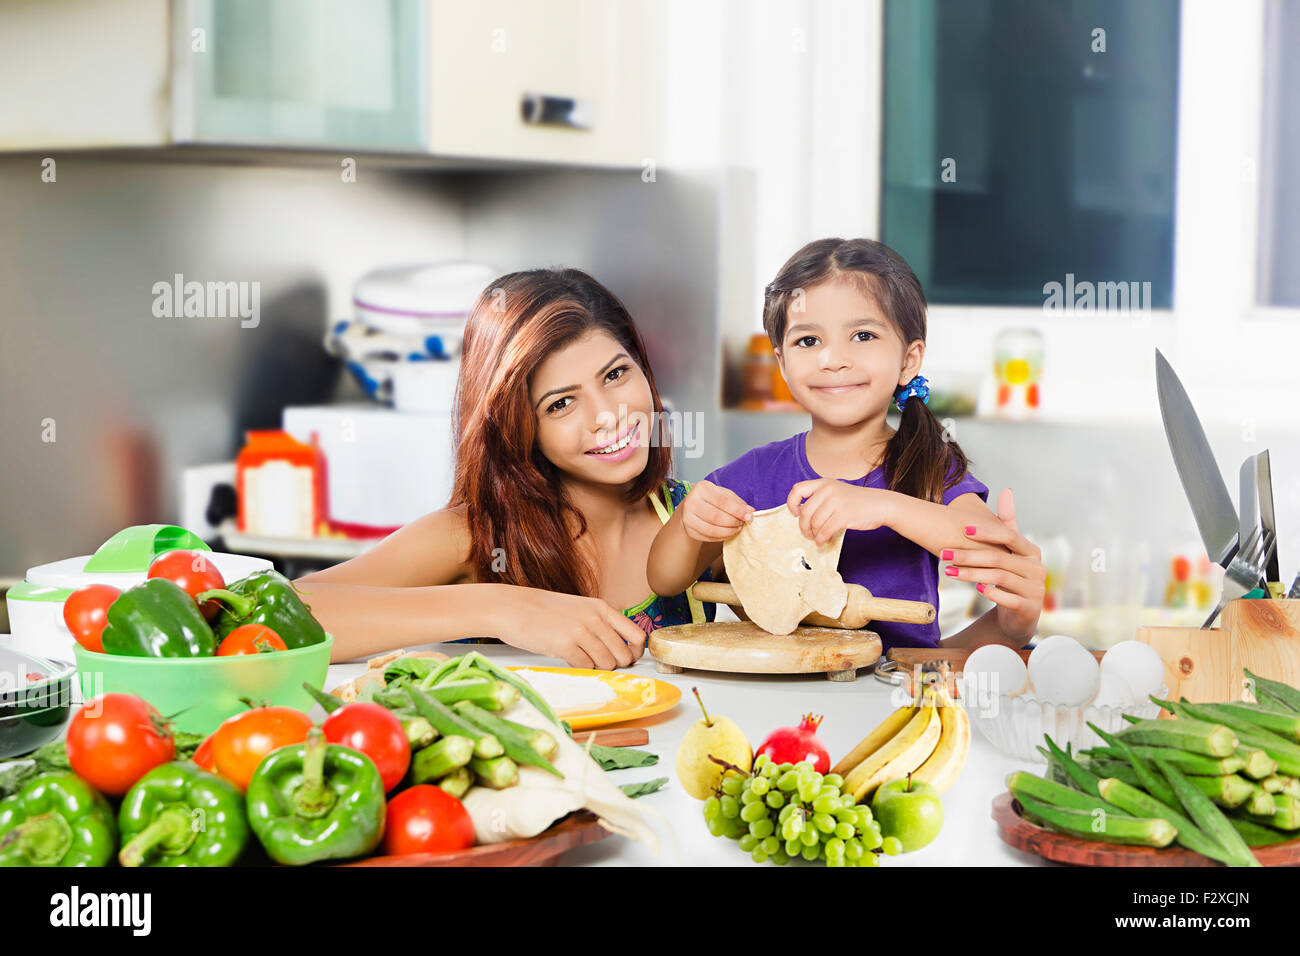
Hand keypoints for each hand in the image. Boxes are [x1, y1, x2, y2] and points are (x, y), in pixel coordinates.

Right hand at [491, 588, 645, 669]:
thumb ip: (601, 624)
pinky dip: (580, 668)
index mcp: (601, 608)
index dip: (636, 653)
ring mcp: (580, 632)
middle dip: (615, 664)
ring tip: (581, 658)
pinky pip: (586, 667)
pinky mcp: (564, 645)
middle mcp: (595, 619)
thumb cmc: (544, 611)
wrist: (513, 608)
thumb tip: (622, 649)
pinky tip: (569, 658)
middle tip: (599, 662)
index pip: (637, 636)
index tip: (628, 659)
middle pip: (624, 656)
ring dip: (596, 667)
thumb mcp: (580, 609)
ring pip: (606, 664)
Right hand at [679, 480, 753, 542]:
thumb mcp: (724, 495)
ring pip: (712, 530)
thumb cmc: (711, 499)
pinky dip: (722, 537)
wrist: (693, 507)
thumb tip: (750, 512)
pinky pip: (708, 537)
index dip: (737, 510)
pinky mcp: (689, 531)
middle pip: (716, 517)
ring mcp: (688, 518)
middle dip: (733, 522)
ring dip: (729, 531)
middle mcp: (691, 502)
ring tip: (737, 528)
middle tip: (742, 523)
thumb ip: (737, 502)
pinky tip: (728, 533)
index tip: (749, 517)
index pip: (722, 501)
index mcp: (701, 489)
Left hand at [786, 478, 894, 545]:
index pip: (798, 489)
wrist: (881, 505)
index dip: (792, 502)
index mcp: (824, 483)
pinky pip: (825, 531)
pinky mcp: (844, 515)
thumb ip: (821, 498)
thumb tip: (801, 516)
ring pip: (814, 523)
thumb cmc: (857, 502)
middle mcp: (828, 490)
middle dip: (804, 526)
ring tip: (817, 538)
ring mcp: (836, 502)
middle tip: (808, 534)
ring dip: (813, 534)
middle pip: (805, 512)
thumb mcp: (837, 491)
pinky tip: (823, 541)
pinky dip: (821, 539)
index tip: (795, 514)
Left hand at [941, 488, 1043, 641]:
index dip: (987, 532)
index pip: (1009, 536)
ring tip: (949, 571)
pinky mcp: (1029, 608)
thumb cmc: (1011, 576)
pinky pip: (1008, 599)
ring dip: (971, 574)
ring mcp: (1035, 589)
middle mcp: (1037, 569)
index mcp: (1032, 552)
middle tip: (943, 554)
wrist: (1019, 614)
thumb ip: (1008, 523)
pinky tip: (976, 589)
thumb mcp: (1010, 550)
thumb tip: (1006, 490)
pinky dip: (991, 593)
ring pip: (1000, 578)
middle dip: (969, 555)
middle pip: (999, 558)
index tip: (963, 529)